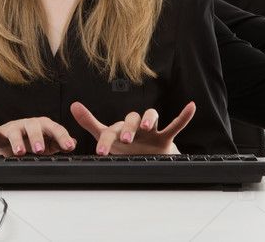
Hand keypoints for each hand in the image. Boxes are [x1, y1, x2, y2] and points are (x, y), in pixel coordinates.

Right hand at [0, 108, 76, 156]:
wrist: (17, 139)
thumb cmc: (36, 141)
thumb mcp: (50, 144)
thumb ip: (60, 143)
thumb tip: (74, 143)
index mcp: (45, 126)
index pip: (55, 130)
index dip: (62, 138)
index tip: (69, 146)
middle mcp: (31, 124)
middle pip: (35, 129)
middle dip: (38, 139)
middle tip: (40, 151)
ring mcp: (15, 128)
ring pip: (16, 133)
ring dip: (17, 142)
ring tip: (19, 151)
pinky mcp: (1, 133)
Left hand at [70, 101, 195, 155]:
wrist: (147, 158)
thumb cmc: (125, 147)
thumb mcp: (105, 136)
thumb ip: (90, 122)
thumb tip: (73, 105)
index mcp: (120, 128)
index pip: (112, 130)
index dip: (106, 140)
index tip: (101, 152)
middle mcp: (135, 126)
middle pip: (132, 118)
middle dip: (129, 128)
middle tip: (126, 140)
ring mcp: (151, 130)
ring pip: (152, 116)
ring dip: (150, 118)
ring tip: (148, 126)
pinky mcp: (165, 137)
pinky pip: (175, 124)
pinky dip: (183, 116)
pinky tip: (191, 106)